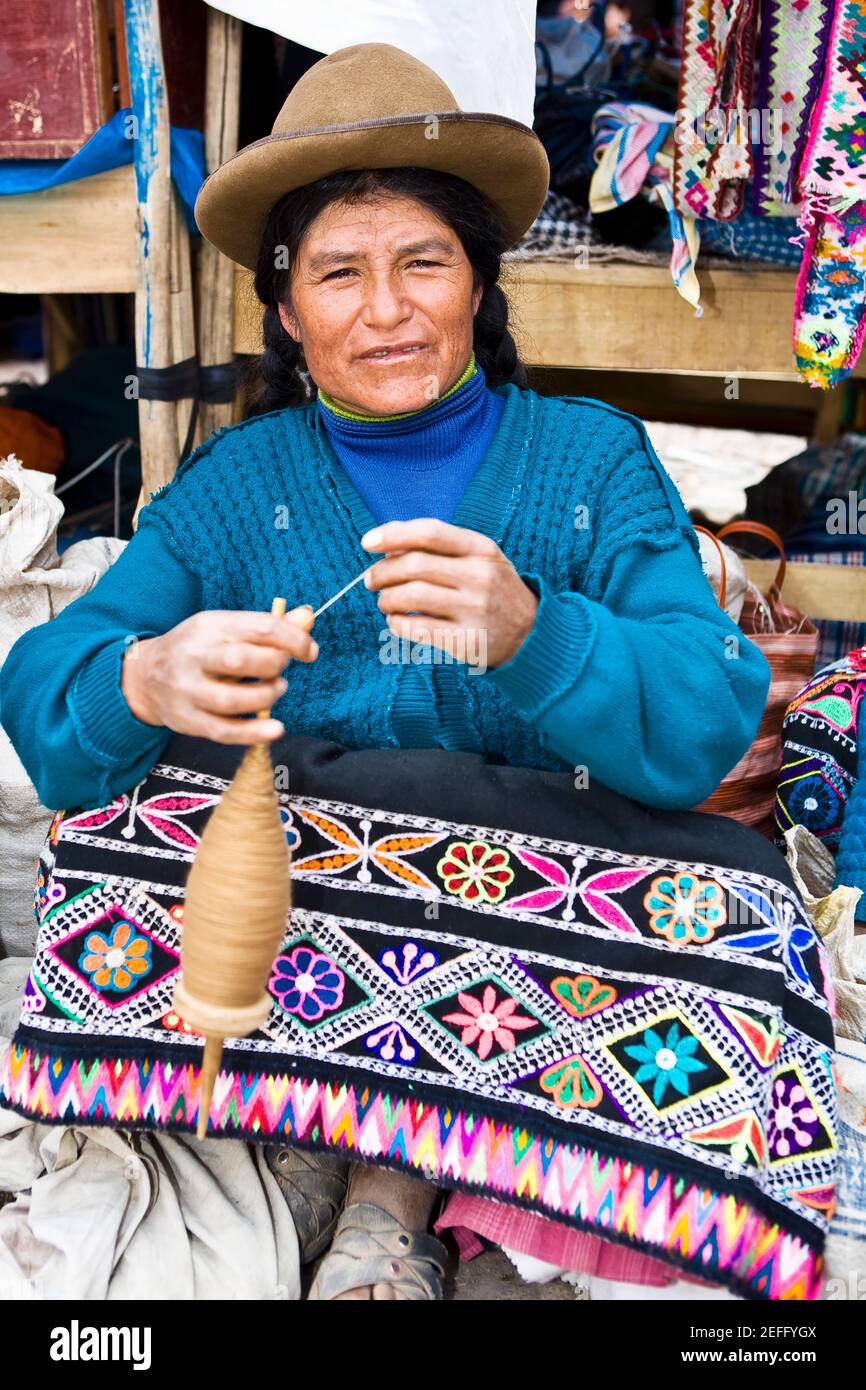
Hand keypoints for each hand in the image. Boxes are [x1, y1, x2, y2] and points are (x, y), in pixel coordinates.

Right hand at [121, 607, 317, 743]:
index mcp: (211, 626)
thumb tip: (307, 616)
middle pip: (244, 661)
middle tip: (280, 670)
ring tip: (276, 690)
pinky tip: (276, 729)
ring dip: (266, 696)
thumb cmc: (199, 650)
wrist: (144, 676)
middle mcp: (195, 655)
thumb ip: (270, 627)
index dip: (293, 640)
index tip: (310, 652)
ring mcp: (188, 690)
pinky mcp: (188, 720)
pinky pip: (224, 731)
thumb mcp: (227, 630)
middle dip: (275, 666)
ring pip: (233, 699)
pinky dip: (254, 732)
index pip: (259, 628)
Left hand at [361, 518, 537, 668]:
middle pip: (415, 566)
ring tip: (385, 602)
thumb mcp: (478, 558)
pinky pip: (417, 628)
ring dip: (386, 599)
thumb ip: (438, 547)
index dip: (392, 534)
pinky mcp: (467, 640)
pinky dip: (396, 624)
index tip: (367, 542)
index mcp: (481, 549)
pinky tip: (396, 621)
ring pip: (411, 597)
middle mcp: (480, 576)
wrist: (531, 633)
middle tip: (371, 580)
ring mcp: (474, 610)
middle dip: (382, 572)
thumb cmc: (493, 590)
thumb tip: (387, 547)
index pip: (429, 532)